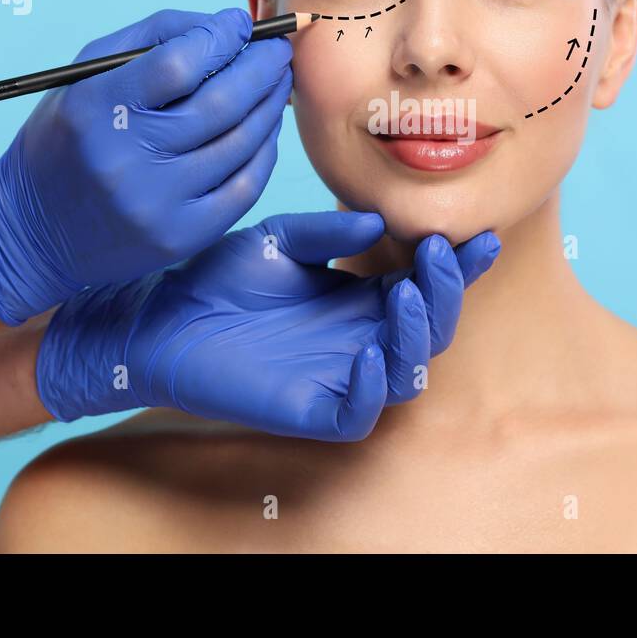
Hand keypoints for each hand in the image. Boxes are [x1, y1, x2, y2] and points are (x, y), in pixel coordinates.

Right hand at [0, 8, 290, 323]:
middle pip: (221, 104)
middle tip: (279, 50)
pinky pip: (245, 187)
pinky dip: (265, 152)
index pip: (178, 63)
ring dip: (270, 106)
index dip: (221, 37)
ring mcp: (157, 204)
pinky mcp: (181, 237)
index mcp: (95, 108)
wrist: (32, 233)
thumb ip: (153, 38)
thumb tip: (224, 25)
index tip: (241, 24)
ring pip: (241, 144)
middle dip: (262, 68)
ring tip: (278, 84)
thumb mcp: (86, 76)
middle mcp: (126, 159)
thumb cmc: (68, 140)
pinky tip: (266, 130)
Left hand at [36, 211, 501, 440]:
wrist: (157, 317)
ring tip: (405, 293)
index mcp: (359, 299)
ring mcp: (339, 377)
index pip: (424, 285)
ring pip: (409, 373)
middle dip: (447, 293)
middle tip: (436, 255)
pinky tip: (368, 352)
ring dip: (420, 334)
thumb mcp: (278, 238)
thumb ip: (327, 232)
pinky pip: (360, 415)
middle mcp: (360, 338)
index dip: (458, 266)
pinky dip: (374, 388)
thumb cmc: (216, 279)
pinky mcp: (310, 410)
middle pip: (432, 327)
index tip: (479, 236)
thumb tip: (379, 223)